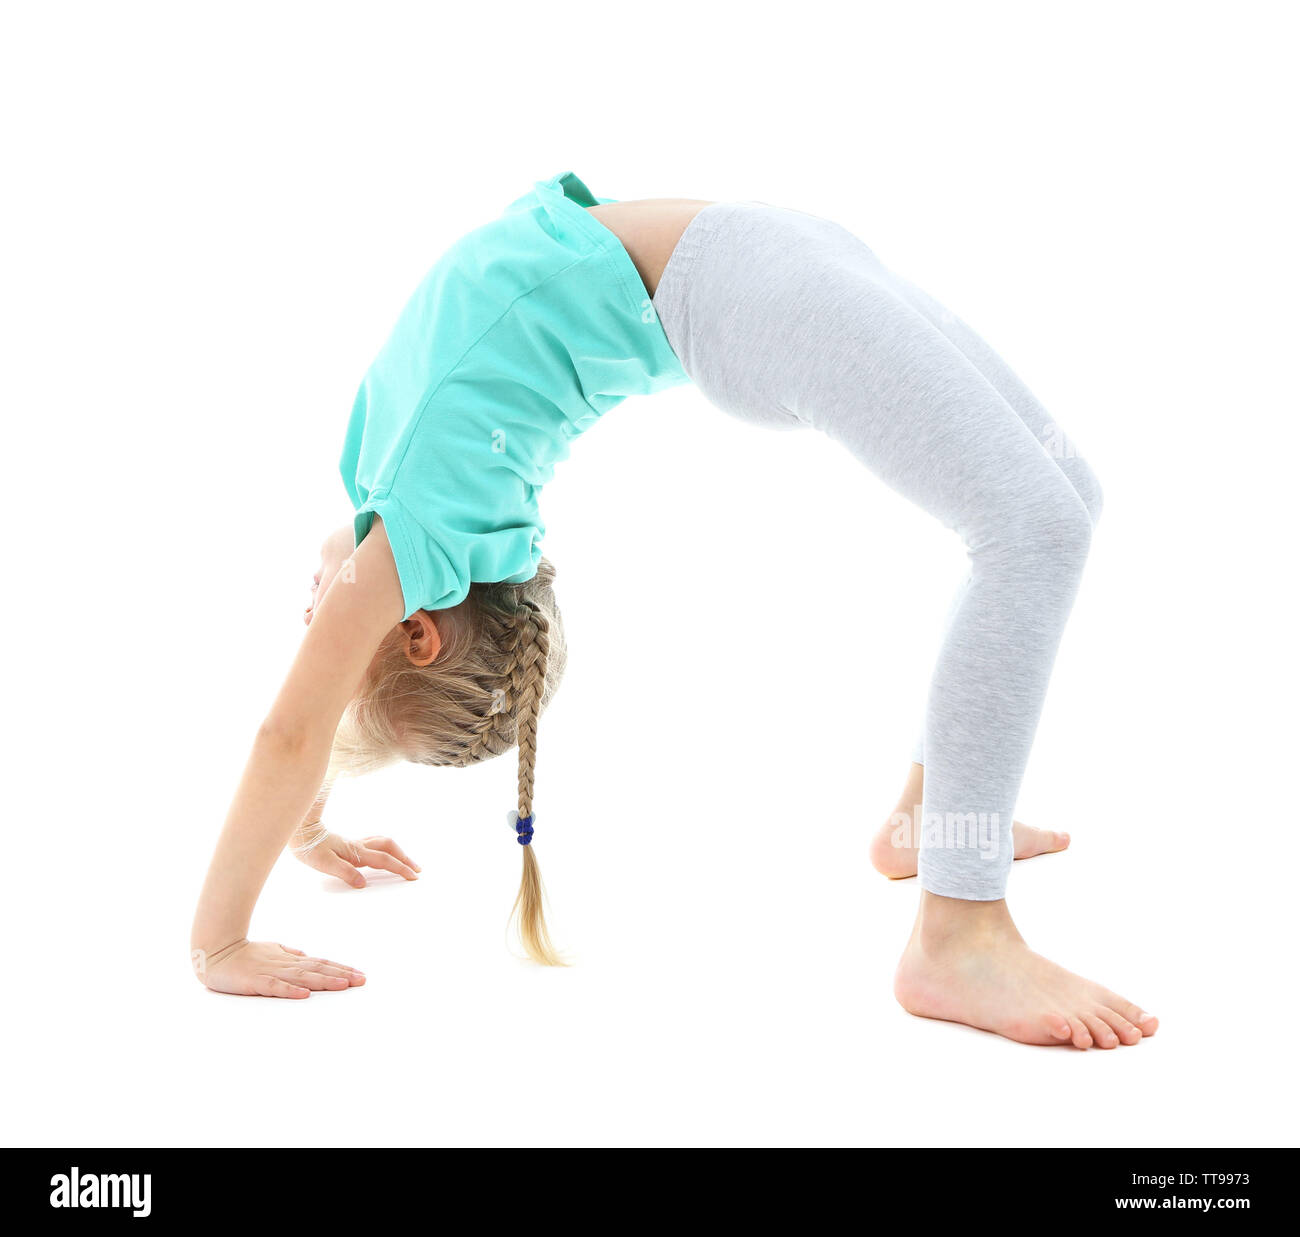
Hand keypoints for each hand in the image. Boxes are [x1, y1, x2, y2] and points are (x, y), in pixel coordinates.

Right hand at [193, 939, 365, 998]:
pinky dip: (291, 990)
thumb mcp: (273, 951)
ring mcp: (271, 972)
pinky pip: (275, 987)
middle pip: (318, 969)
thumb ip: (290, 954)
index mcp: (290, 959)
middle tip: (361, 980)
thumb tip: (307, 955)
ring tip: (343, 985)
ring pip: (303, 977)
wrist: (215, 951)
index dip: (341, 968)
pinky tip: (305, 994)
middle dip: (341, 975)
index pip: (321, 963)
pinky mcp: (255, 982)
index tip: (359, 974)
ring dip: (324, 981)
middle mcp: (285, 964)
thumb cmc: (245, 953)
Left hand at [292, 827, 420, 888]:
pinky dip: (385, 848)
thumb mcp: (324, 864)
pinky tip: (383, 854)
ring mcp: (355, 843)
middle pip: (389, 847)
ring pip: (383, 843)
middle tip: (416, 869)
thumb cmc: (310, 849)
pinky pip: (374, 843)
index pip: (384, 860)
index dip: (400, 868)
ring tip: (405, 861)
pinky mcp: (350, 843)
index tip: (413, 876)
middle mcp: (359, 846)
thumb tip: (362, 884)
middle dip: (404, 858)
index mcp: (356, 853)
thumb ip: (345, 872)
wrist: (301, 833)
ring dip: (397, 851)